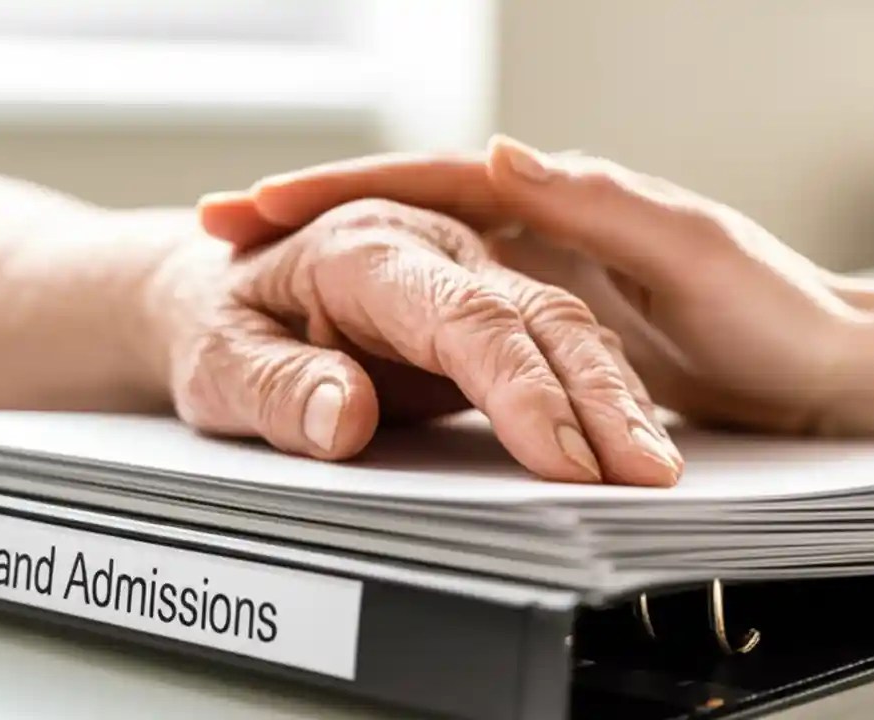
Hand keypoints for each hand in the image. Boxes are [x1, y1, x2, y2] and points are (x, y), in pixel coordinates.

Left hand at [149, 198, 682, 485]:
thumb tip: (349, 419)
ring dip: (612, 395)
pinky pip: (553, 340)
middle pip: (537, 314)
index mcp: (365, 248)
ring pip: (562, 321)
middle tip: (644, 476)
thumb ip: (279, 390)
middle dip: (596, 397)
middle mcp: (429, 247)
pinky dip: (596, 389)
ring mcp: (463, 272)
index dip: (522, 389)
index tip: (562, 459)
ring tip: (654, 470)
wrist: (218, 289)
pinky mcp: (481, 306)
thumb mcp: (221, 364)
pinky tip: (625, 439)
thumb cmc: (219, 323)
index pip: (465, 317)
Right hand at [198, 136, 873, 438]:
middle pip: (400, 218)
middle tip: (224, 233)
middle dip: (309, 220)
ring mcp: (534, 289)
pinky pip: (452, 338)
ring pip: (415, 278)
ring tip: (252, 277)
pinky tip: (342, 356)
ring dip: (334, 280)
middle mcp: (533, 237)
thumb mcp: (686, 245)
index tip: (255, 201)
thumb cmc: (771, 307)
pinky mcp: (545, 343)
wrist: (820, 372)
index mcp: (556, 202)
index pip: (425, 175)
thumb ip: (594, 202)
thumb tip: (496, 156)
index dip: (336, 183)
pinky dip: (386, 343)